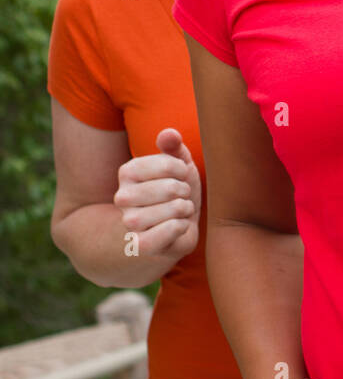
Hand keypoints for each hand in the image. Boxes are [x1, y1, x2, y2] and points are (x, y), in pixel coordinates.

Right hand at [113, 127, 201, 270]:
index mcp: (128, 172)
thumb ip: (173, 146)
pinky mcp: (141, 245)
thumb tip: (169, 134)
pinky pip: (165, 233)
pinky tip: (180, 225)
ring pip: (169, 211)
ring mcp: (130, 223)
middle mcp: (123, 197)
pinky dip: (180, 227)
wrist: (172, 230)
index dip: (182, 169)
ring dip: (184, 209)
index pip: (164, 163)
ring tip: (182, 210)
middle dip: (184, 191)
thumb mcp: (179, 165)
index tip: (182, 175)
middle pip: (168, 188)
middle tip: (183, 195)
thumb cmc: (176, 192)